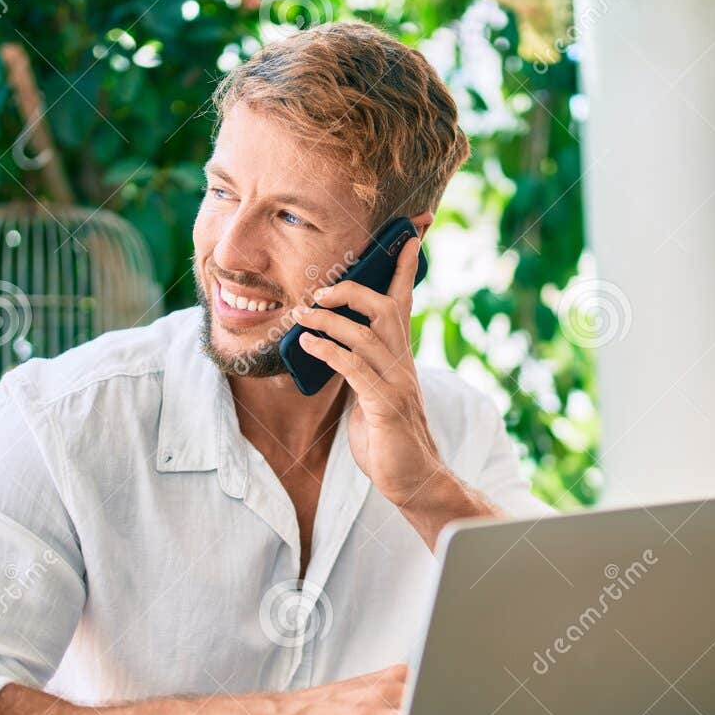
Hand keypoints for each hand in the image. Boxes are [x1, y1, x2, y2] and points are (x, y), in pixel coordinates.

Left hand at [293, 233, 498, 545]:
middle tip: (320, 289)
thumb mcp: (373, 394)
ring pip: (366, 334)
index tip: (409, 234)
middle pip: (385, 307)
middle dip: (352, 290)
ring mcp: (397, 384)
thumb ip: (360, 367)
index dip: (406, 267)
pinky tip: (307, 343)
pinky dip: (329, 350)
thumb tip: (332, 344)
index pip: (404, 301)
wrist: (413, 479)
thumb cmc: (389, 437)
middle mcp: (403, 363)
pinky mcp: (386, 406)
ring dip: (330, 319)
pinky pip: (355, 369)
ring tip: (301, 313)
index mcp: (401, 357)